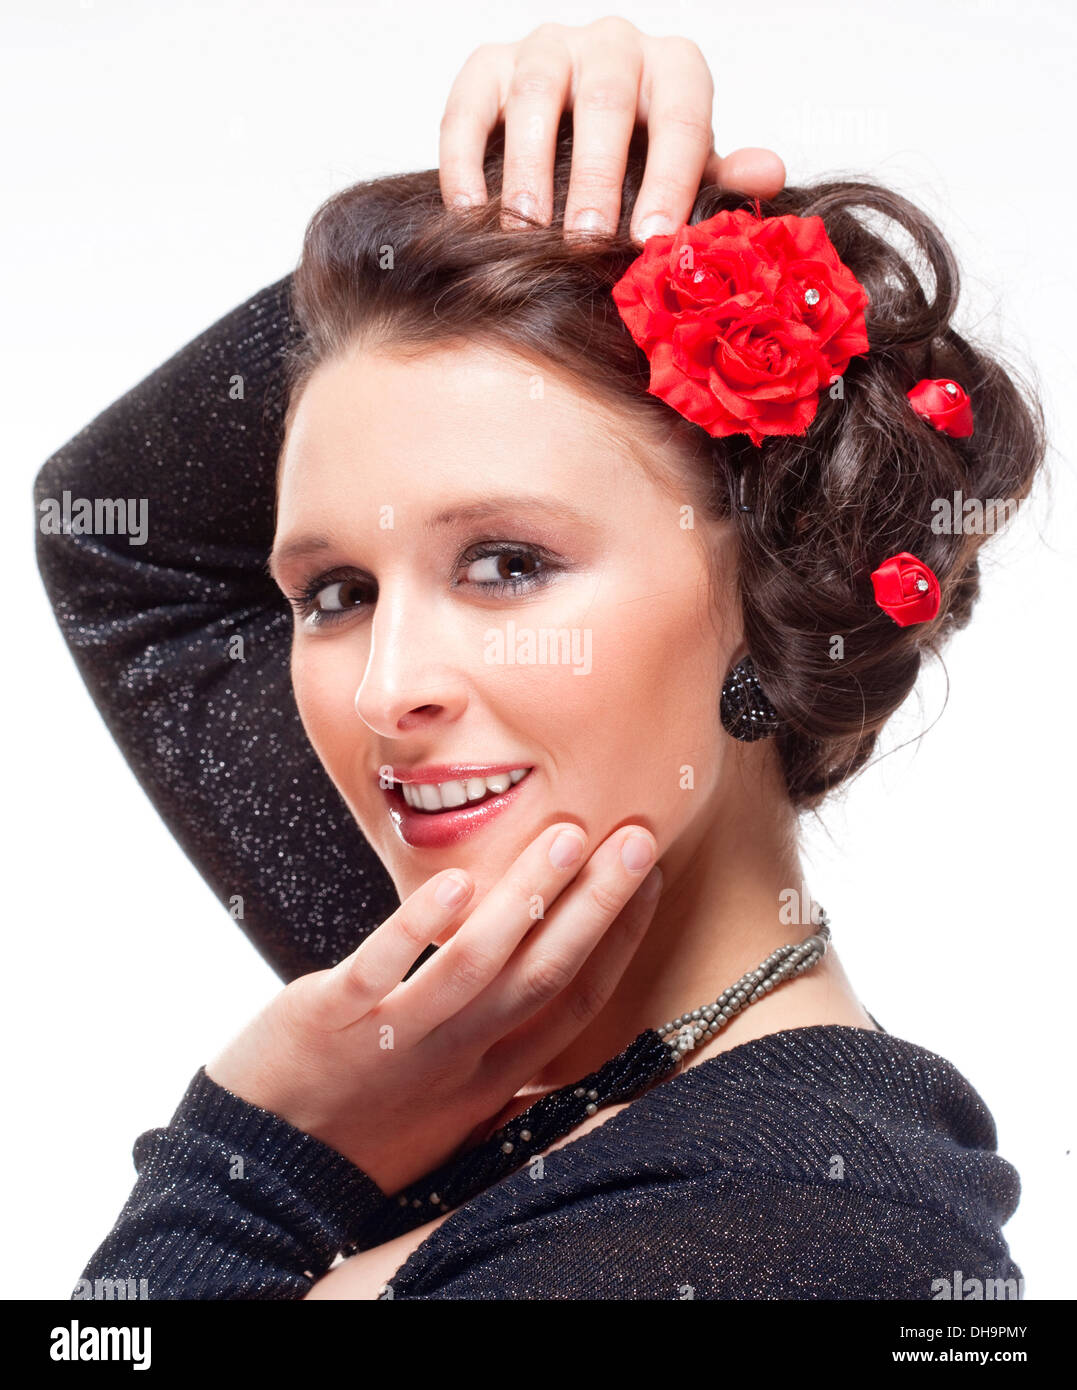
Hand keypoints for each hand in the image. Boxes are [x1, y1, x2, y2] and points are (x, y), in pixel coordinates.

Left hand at [205, 821, 661, 1195]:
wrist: (264, 1168)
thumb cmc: (364, 1127)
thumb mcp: (451, 1110)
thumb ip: (503, 1063)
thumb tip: (555, 1020)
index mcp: (492, 1078)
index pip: (574, 1002)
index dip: (619, 939)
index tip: (648, 875)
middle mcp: (457, 1058)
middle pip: (543, 976)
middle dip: (595, 906)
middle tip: (634, 838)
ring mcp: (398, 1038)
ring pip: (475, 966)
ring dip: (525, 900)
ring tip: (563, 837)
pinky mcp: (333, 1016)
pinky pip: (382, 969)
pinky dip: (419, 928)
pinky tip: (455, 881)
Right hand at [438, 16, 785, 242]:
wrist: (578, 142)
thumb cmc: (642, 166)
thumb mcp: (687, 176)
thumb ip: (720, 179)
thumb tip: (768, 174)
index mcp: (673, 70)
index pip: (682, 118)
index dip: (671, 182)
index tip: (654, 241)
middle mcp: (613, 46)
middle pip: (606, 101)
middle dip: (596, 178)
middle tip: (587, 241)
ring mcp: (548, 49)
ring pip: (536, 95)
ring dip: (528, 168)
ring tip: (525, 230)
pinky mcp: (489, 66)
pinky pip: (469, 105)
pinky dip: (465, 159)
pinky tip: (471, 210)